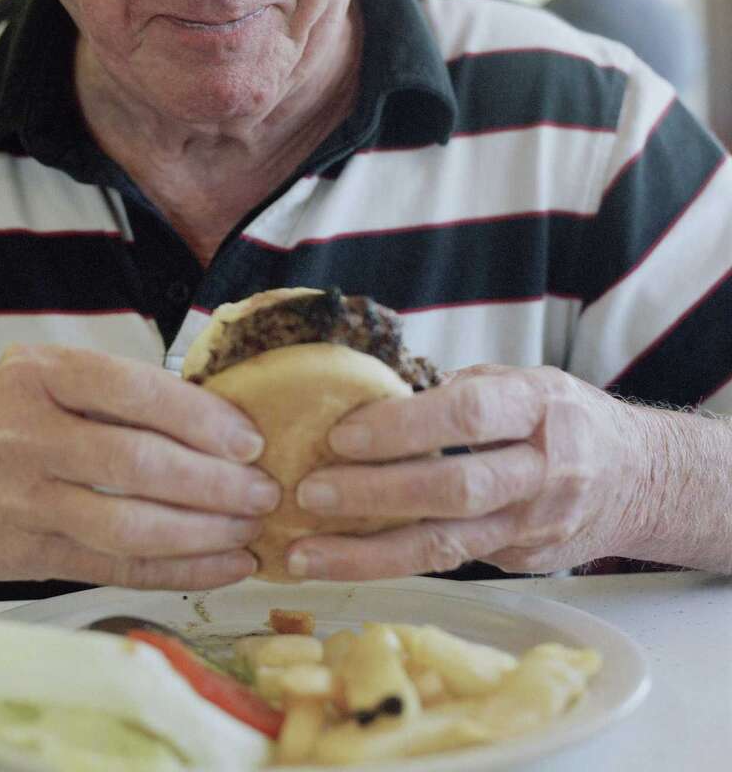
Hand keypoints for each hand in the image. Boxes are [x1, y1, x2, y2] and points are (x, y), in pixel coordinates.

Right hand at [0, 344, 280, 589]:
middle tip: (264, 492)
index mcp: (38, 375)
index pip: (133, 391)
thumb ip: (109, 391)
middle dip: (214, 482)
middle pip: (138, 462)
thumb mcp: (38, 379)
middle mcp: (26, 434)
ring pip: (129, 523)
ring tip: (251, 531)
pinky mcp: (29, 554)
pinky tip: (223, 567)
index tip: (249, 438)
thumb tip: (215, 416)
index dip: (201, 418)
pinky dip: (177, 570)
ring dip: (203, 533)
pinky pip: (115, 567)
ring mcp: (23, 500)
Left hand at [288, 365, 647, 579]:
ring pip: (444, 545)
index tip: (342, 434)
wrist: (638, 478)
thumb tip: (373, 393)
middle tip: (310, 492)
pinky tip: (339, 562)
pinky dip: (388, 564)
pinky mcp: (517, 561)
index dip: (402, 427)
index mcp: (539, 407)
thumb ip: (459, 389)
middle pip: (453, 489)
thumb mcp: (521, 380)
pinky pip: (445, 562)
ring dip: (367, 552)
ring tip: (305, 552)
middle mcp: (541, 470)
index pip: (468, 416)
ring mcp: (531, 525)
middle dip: (374, 494)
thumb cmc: (558, 415)